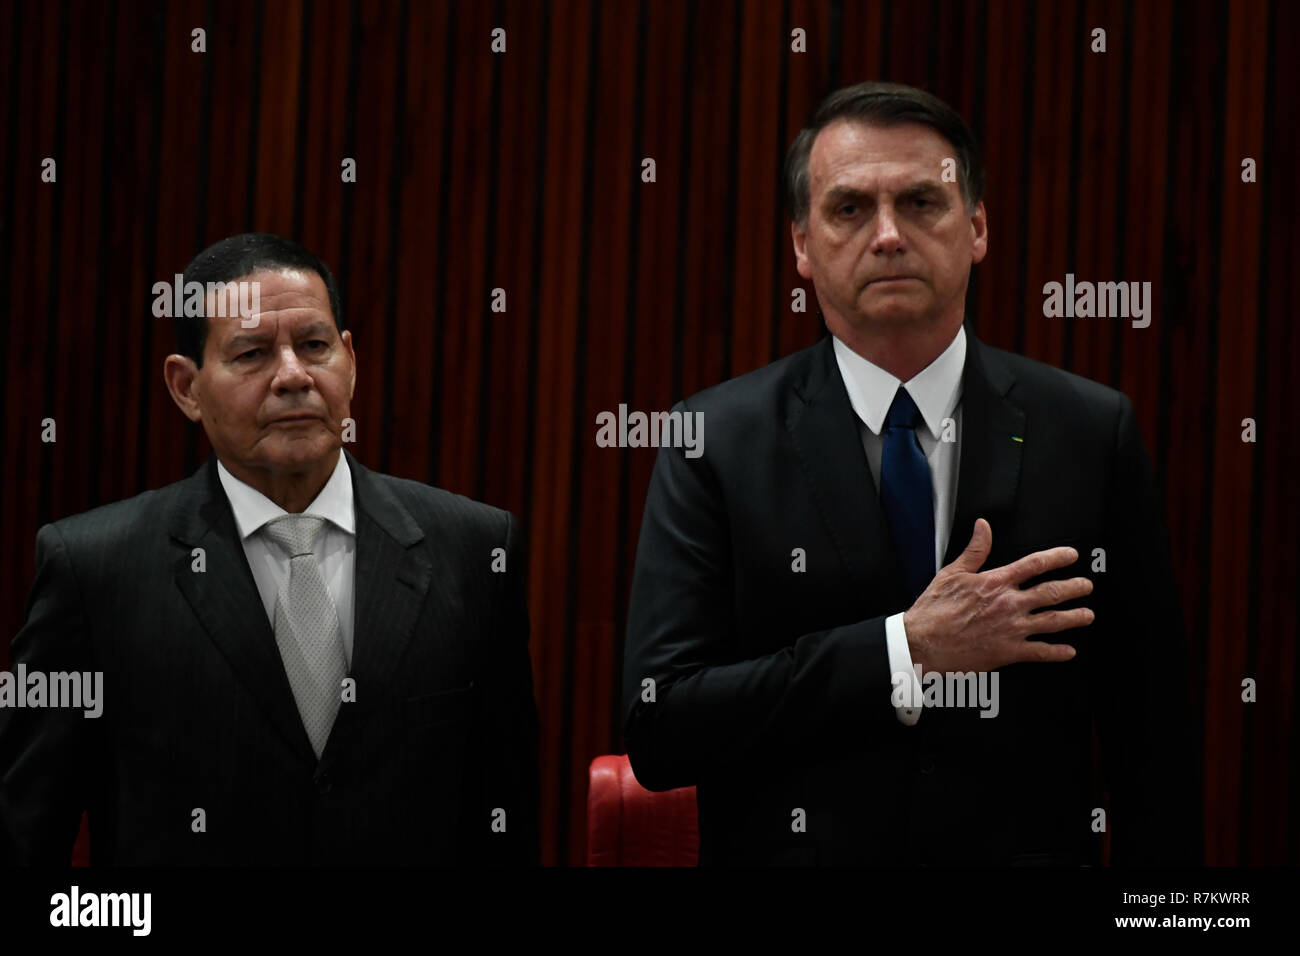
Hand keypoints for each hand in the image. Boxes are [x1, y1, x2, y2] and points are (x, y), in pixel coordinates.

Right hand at [902, 518, 1092, 672]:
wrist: (923, 643)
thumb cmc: (933, 611)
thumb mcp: (951, 573)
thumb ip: (974, 550)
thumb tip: (983, 527)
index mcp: (996, 582)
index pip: (1035, 564)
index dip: (1057, 558)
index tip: (1071, 556)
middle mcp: (1009, 604)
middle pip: (1052, 592)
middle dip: (1074, 587)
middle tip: (1086, 585)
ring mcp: (1012, 629)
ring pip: (1054, 621)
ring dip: (1075, 617)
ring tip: (1087, 615)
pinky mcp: (1009, 652)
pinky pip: (1041, 652)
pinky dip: (1058, 652)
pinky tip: (1068, 651)